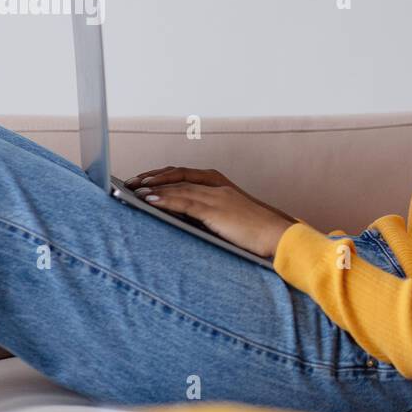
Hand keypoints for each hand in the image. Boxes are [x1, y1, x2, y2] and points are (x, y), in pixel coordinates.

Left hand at [126, 167, 292, 257]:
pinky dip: (165, 199)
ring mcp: (217, 196)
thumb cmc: (257, 233)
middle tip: (132, 182)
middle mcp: (217, 186)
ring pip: (179, 186)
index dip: (163, 175)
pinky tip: (149, 201)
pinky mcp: (217, 210)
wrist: (280, 237)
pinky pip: (185, 201)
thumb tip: (181, 218)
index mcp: (221, 185)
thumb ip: (208, 215)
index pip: (186, 174)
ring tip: (134, 190)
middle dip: (153, 177)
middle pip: (179, 175)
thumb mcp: (229, 220)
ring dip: (154, 187)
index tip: (144, 179)